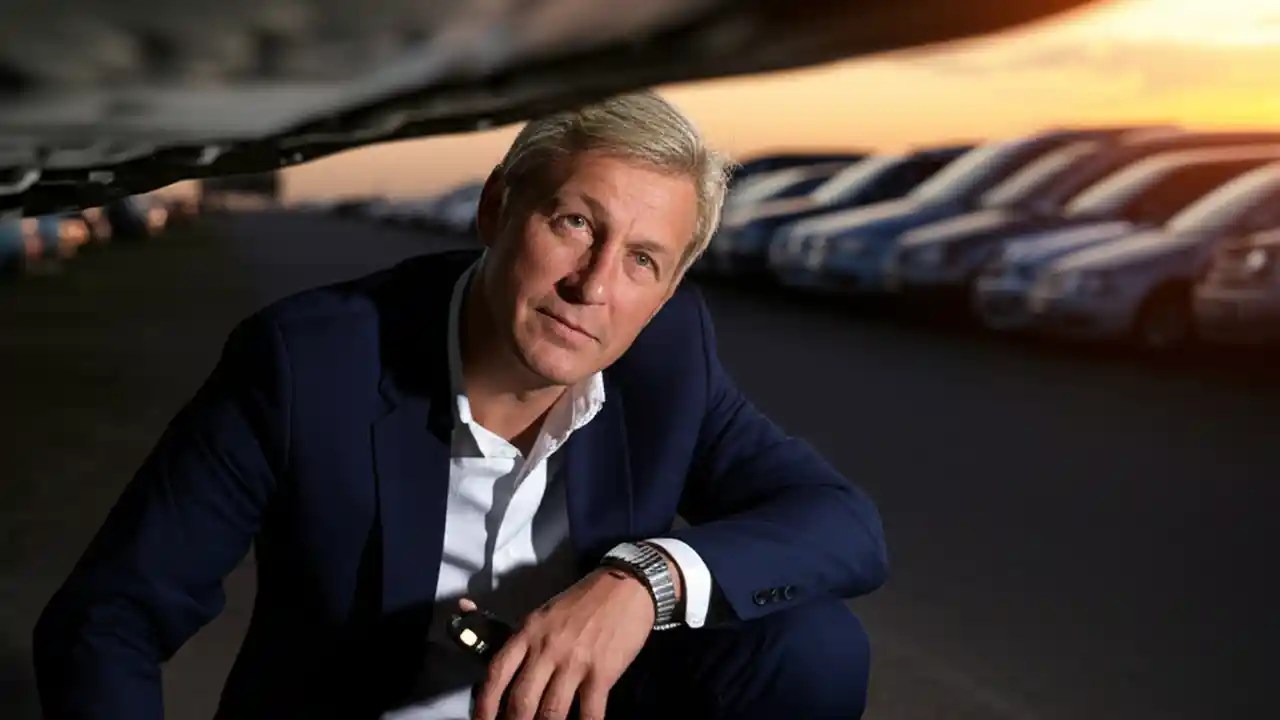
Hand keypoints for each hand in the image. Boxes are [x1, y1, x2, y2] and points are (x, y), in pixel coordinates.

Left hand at [469, 567, 654, 719]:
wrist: (626, 586)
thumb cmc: (582, 602)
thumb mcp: (542, 615)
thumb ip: (519, 638)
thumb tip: (468, 618)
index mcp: (528, 632)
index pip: (497, 673)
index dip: (484, 705)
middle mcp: (547, 648)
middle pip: (521, 701)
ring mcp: (575, 662)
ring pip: (551, 712)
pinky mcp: (602, 673)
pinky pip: (589, 713)